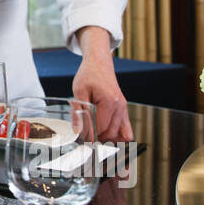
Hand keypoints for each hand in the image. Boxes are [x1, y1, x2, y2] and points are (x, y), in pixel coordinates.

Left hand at [73, 27, 131, 141]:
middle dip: (96, 139)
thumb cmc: (89, 75)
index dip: (89, 137)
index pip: (100, 128)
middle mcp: (120, 107)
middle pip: (110, 134)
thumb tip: (77, 132)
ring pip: (119, 135)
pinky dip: (117, 136)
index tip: (80, 140)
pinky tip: (105, 137)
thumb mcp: (79, 92)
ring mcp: (124, 109)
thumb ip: (78, 113)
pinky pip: (126, 130)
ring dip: (106, 139)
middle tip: (83, 139)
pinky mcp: (123, 110)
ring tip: (92, 137)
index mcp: (109, 102)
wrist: (99, 64)